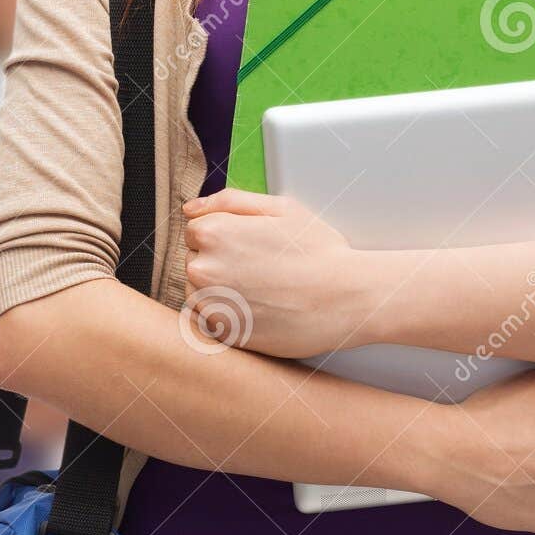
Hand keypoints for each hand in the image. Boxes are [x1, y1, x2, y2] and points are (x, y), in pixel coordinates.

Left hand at [182, 188, 358, 357]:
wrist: (344, 298)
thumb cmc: (319, 251)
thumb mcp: (283, 208)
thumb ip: (230, 201)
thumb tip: (190, 208)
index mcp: (214, 232)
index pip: (195, 229)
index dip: (226, 233)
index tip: (253, 242)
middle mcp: (202, 269)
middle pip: (194, 259)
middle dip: (219, 260)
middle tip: (262, 265)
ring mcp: (210, 305)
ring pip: (199, 291)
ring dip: (219, 288)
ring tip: (262, 287)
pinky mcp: (222, 334)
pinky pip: (209, 319)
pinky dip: (228, 313)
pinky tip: (259, 307)